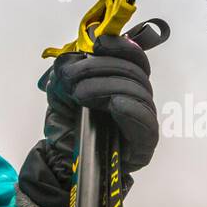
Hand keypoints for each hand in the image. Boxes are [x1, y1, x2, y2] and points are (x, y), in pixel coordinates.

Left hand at [40, 34, 158, 175]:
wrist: (63, 162)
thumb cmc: (67, 127)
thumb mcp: (61, 91)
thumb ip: (68, 69)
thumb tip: (75, 56)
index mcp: (123, 83)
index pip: (135, 59)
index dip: (120, 47)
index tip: (98, 44)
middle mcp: (138, 99)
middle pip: (135, 72)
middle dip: (101, 68)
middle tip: (73, 78)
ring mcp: (144, 121)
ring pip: (138, 92)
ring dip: (106, 87)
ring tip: (80, 95)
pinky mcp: (145, 144)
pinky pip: (145, 120)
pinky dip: (130, 108)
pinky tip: (115, 104)